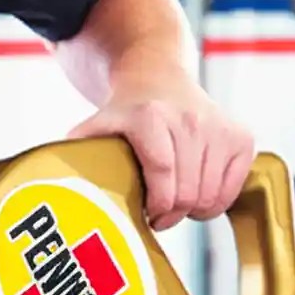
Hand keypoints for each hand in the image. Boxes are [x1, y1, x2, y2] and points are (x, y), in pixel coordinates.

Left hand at [69, 73, 254, 230]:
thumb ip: (78, 151)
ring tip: (173, 199)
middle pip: (187, 192)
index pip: (163, 173)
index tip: (148, 216)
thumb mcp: (96, 125)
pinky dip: (214, 202)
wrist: (158, 78)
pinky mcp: (241, 138)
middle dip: (170, 214)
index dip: (157, 204)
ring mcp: (219, 127)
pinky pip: (231, 191)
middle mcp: (190, 119)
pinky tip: (196, 191)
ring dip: (191, 210)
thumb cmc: (124, 114)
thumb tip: (53, 182)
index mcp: (151, 118)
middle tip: (156, 213)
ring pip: (210, 197)